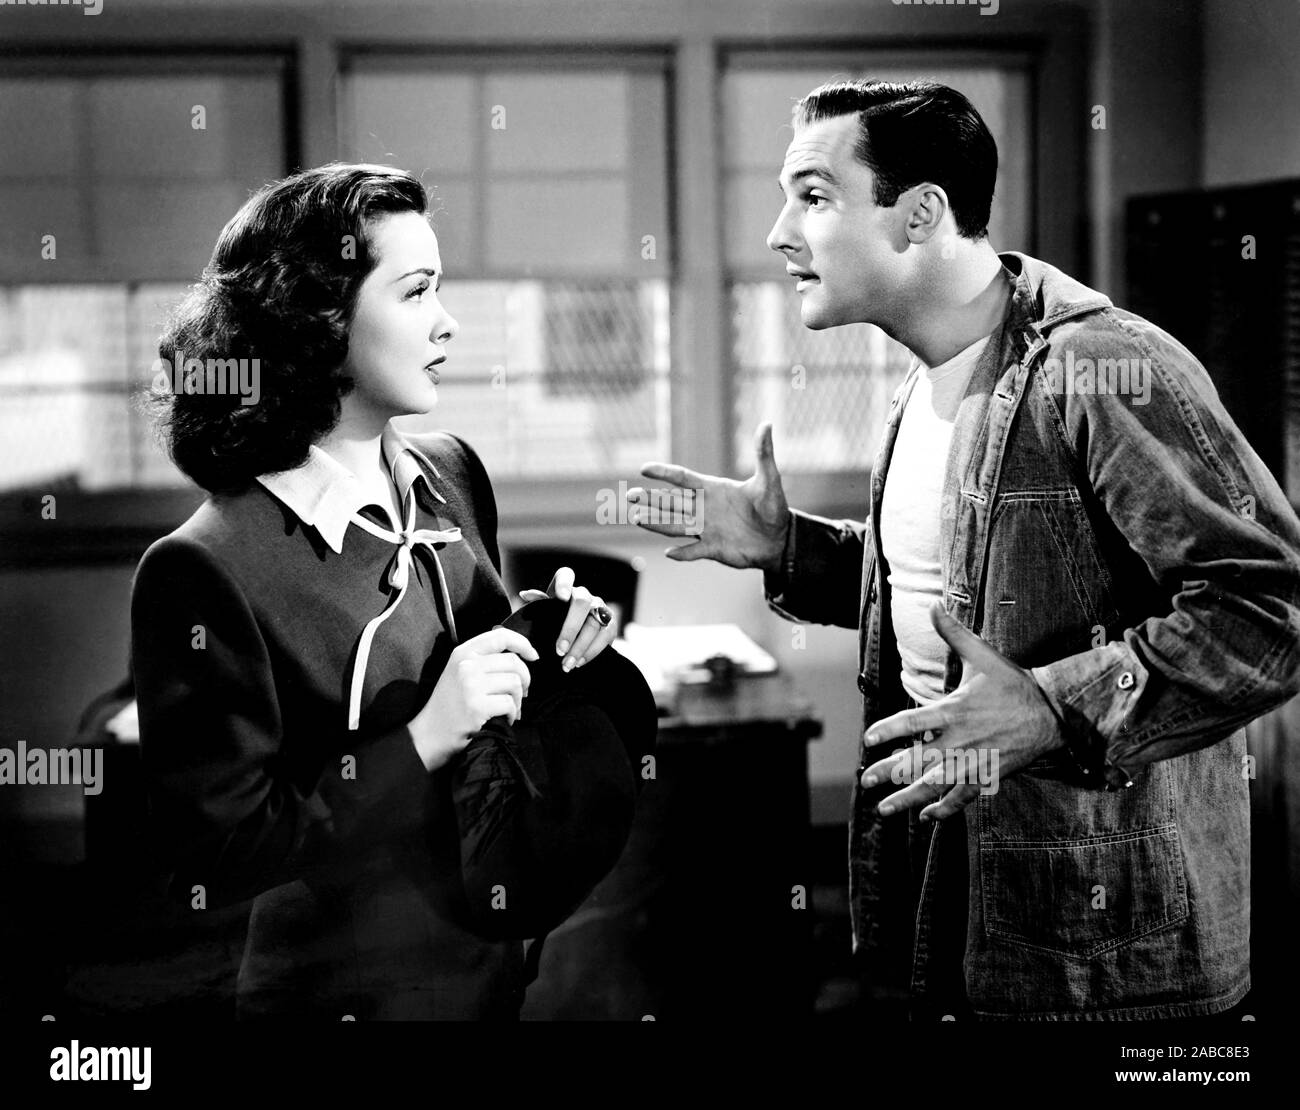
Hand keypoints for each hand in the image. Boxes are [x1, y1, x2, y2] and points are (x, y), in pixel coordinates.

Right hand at [410, 628, 539, 771]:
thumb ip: (482, 658)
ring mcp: (471, 684)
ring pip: (515, 683)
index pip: (501, 636)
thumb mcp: (459, 671)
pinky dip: (513, 714)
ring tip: (510, 709)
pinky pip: (510, 704)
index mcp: (463, 652)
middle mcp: (466, 664)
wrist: (429, 734)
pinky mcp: (477, 706)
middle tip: (521, 694)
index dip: (523, 643)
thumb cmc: (449, 704)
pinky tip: (505, 719)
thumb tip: (518, 653)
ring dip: (518, 699)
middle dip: (525, 679)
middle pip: (514, 662)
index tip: (534, 656)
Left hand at [517, 566, 617, 672]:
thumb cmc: (554, 623)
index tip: (561, 597)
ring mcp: (599, 608)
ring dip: (579, 646)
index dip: (565, 584)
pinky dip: (591, 652)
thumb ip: (537, 605)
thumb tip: (524, 595)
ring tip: (566, 664)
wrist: (575, 638)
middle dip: (570, 628)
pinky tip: (579, 662)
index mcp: (565, 589)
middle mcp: (584, 595)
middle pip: (582, 602)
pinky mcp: (610, 624)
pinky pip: (605, 636)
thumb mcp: (544, 615)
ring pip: (594, 623)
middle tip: (559, 650)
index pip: (566, 576)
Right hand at [627, 422, 790, 571]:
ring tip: (637, 517)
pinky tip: (669, 553)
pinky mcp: (712, 549)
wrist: (779, 539)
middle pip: (671, 502)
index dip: (663, 473)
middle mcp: (703, 508)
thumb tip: (767, 424)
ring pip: (675, 525)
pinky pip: (693, 551)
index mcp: (712, 489)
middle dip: (651, 499)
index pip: (682, 478)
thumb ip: (763, 453)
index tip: (644, 469)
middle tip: (630, 495)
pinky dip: (682, 553)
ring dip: (657, 522)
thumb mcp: (769, 479)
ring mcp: (706, 529)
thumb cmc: (773, 507)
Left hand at [859, 602, 1065, 820]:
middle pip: (917, 761)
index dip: (887, 732)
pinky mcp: (988, 776)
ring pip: (935, 785)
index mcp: (954, 710)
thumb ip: (953, 632)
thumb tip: (933, 604)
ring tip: (884, 809)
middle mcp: (960, 740)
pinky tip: (927, 816)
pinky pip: (963, 797)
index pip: (912, 723)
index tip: (867, 741)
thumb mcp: (982, 655)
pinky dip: (945, 809)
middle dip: (889, 773)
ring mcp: (974, 762)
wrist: (1052, 713)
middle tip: (865, 780)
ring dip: (908, 798)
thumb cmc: (1014, 684)